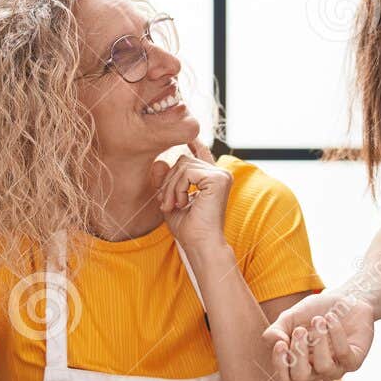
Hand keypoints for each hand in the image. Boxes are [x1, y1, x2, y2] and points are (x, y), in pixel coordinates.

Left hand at [150, 141, 231, 255]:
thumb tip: (159, 162)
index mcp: (211, 180)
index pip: (201, 155)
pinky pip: (187, 172)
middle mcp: (220, 174)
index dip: (194, 143)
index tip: (189, 136)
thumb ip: (165, 182)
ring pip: (183, 165)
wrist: (200, 244)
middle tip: (166, 204)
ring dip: (171, 187)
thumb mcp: (171, 201)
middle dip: (168, 182)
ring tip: (173, 205)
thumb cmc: (188, 229)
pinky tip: (182, 202)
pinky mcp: (219, 179)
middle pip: (183, 160)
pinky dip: (178, 188)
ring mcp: (221, 175)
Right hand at [261, 289, 373, 380]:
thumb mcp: (290, 317)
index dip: (280, 364)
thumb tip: (276, 343)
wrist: (345, 299)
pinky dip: (335, 334)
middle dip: (298, 352)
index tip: (281, 344)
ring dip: (319, 341)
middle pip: (301, 377)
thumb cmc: (315, 310)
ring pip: (324, 367)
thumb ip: (275, 331)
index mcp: (298, 362)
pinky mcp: (354, 360)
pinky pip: (343, 354)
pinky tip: (331, 318)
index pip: (285, 377)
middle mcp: (316, 369)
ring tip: (319, 319)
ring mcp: (336, 367)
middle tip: (300, 330)